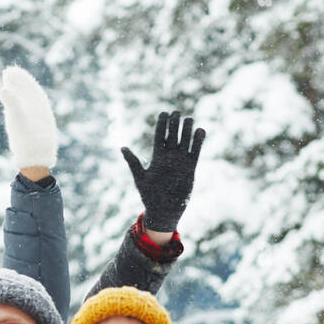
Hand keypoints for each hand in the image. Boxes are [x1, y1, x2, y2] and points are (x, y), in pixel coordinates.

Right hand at [0, 66, 56, 171]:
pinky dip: (21, 109)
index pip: (30, 88)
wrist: (36, 163)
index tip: (10, 70)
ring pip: (30, 105)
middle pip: (31, 94)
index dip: (20, 78)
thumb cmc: (27, 142)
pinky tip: (14, 109)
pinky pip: (29, 116)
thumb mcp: (18, 123)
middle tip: (8, 73)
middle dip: (20, 83)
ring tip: (9, 88)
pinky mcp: (35, 132)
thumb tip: (4, 89)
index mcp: (40, 107)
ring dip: (20, 96)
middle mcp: (41, 113)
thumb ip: (12, 105)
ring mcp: (39, 122)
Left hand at [120, 111, 205, 232]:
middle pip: (173, 135)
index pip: (160, 136)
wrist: (164, 211)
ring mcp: (181, 161)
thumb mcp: (140, 178)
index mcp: (157, 157)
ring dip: (187, 130)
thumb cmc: (149, 196)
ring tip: (189, 119)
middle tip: (177, 112)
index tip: (164, 112)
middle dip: (175, 123)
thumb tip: (122, 147)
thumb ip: (133, 162)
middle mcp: (170, 157)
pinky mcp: (190, 168)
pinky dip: (198, 141)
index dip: (162, 124)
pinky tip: (201, 131)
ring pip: (185, 141)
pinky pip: (195, 152)